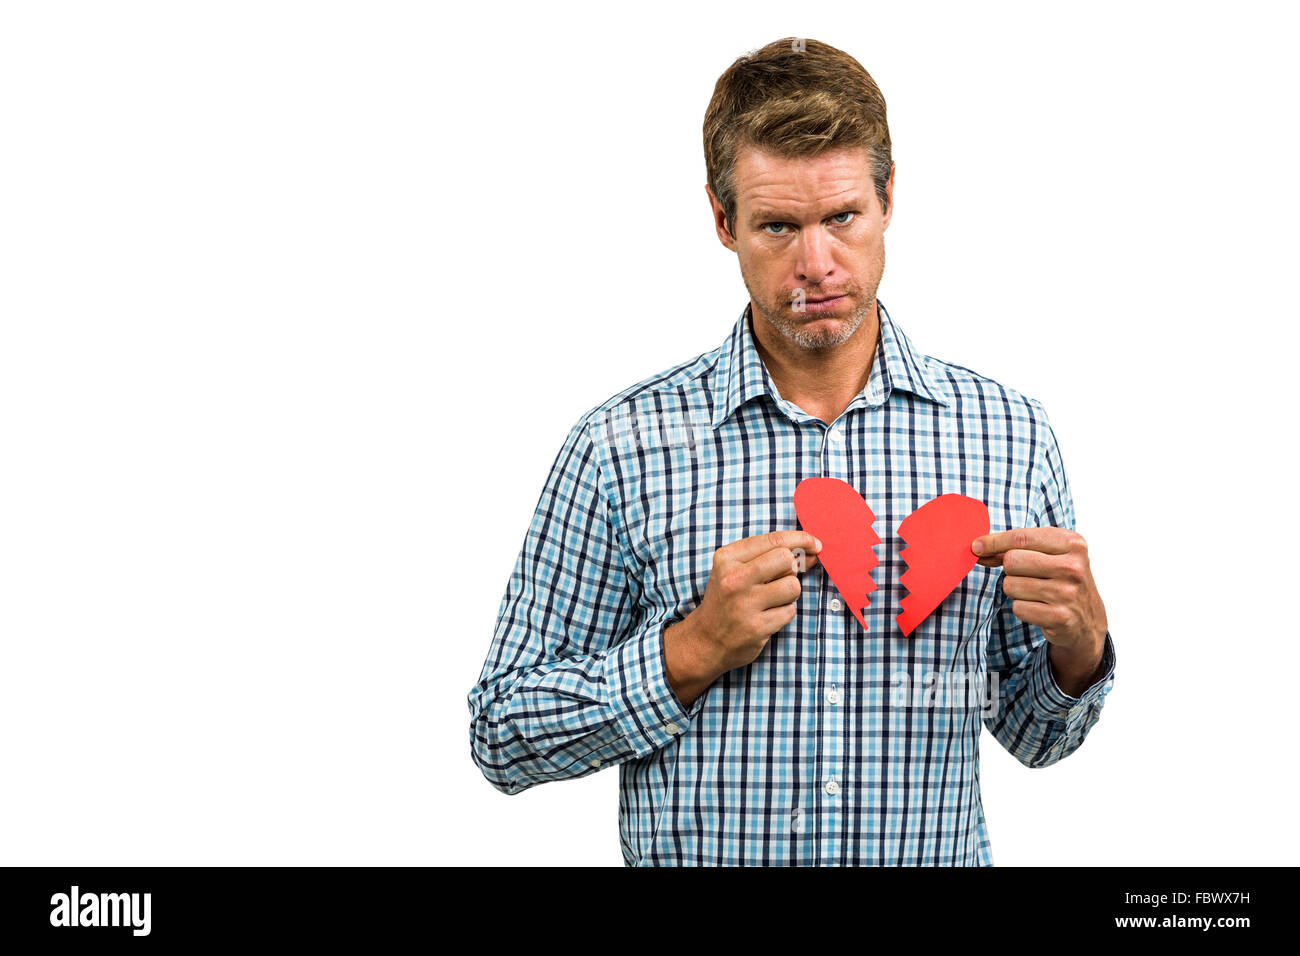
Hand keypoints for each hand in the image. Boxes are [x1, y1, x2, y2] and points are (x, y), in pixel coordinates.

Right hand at [663, 530, 821, 707]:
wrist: (705, 640)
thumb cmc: (727, 600)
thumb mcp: (735, 569)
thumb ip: (768, 556)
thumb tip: (812, 551)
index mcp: (727, 558)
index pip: (774, 540)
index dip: (801, 539)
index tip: (814, 544)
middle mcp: (734, 579)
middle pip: (786, 559)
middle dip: (792, 568)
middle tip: (781, 578)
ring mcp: (745, 604)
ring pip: (793, 586)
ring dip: (789, 593)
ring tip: (772, 600)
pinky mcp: (756, 627)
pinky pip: (790, 611)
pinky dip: (784, 613)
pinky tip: (767, 616)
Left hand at [971, 527, 1108, 693]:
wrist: (1086, 618)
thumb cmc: (1060, 577)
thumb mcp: (1049, 553)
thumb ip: (1014, 547)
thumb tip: (977, 548)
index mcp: (1072, 543)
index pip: (1021, 538)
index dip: (993, 542)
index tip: (976, 546)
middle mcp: (1073, 567)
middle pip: (1012, 561)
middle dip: (1010, 570)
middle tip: (1026, 575)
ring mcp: (1068, 593)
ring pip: (1011, 585)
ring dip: (1015, 590)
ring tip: (1036, 592)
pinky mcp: (1060, 617)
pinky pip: (1018, 608)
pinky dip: (1022, 608)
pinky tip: (1039, 607)